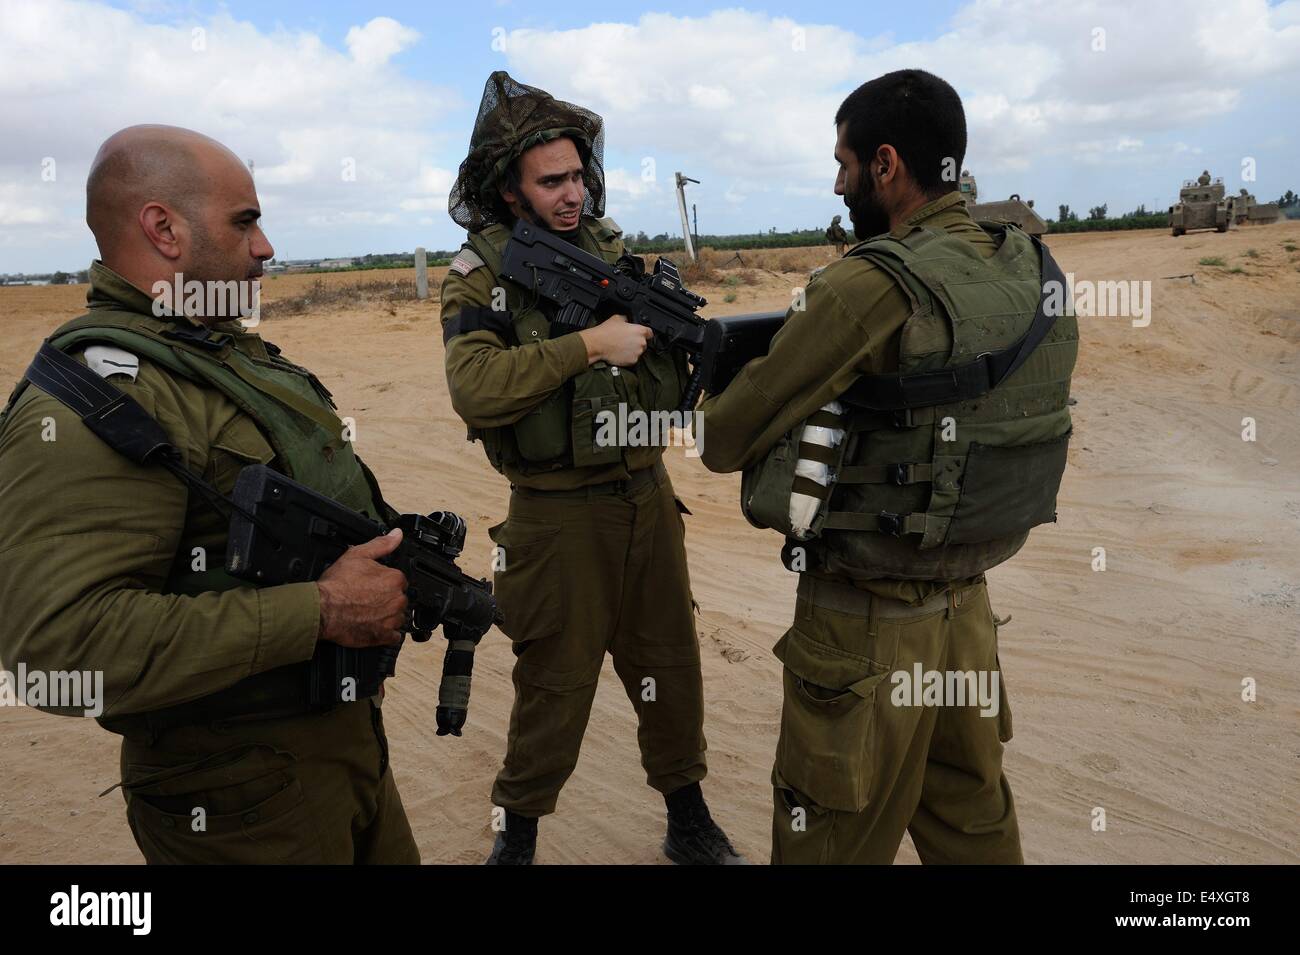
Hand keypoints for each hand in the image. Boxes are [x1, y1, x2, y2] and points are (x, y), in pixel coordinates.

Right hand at [317, 529, 407, 647]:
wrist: (322, 610)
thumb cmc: (336, 585)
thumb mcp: (357, 555)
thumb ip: (381, 544)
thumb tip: (397, 534)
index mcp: (395, 579)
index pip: (399, 580)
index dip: (385, 582)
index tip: (373, 585)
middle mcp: (398, 600)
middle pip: (399, 599)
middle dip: (387, 599)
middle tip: (368, 599)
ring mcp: (392, 619)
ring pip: (398, 617)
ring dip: (388, 616)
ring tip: (369, 612)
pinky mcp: (384, 636)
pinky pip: (395, 637)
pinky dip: (387, 633)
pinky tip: (374, 626)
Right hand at [579, 314, 652, 366]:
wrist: (597, 344)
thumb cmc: (606, 332)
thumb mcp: (617, 318)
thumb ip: (627, 320)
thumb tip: (627, 321)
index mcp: (640, 330)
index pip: (650, 333)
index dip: (645, 333)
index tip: (640, 335)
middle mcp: (641, 342)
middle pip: (644, 343)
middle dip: (637, 342)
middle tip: (627, 341)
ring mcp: (637, 353)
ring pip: (638, 352)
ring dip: (633, 350)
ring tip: (622, 347)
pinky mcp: (632, 361)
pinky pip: (633, 359)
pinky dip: (628, 357)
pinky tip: (620, 353)